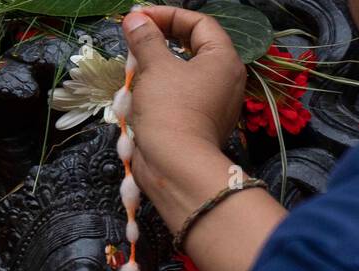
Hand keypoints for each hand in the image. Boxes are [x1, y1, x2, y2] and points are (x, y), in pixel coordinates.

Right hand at [122, 6, 245, 193]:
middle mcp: (226, 80)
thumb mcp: (154, 67)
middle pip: (191, 49)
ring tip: (133, 75)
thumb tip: (136, 19)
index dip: (167, 15)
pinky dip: (159, 97)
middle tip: (134, 42)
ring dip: (154, 73)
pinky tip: (139, 102)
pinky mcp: (200, 126)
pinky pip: (179, 101)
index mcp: (223, 59)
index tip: (139, 18)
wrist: (174, 167)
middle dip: (158, 45)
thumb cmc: (169, 112)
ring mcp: (214, 106)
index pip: (198, 23)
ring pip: (182, 77)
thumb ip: (145, 38)